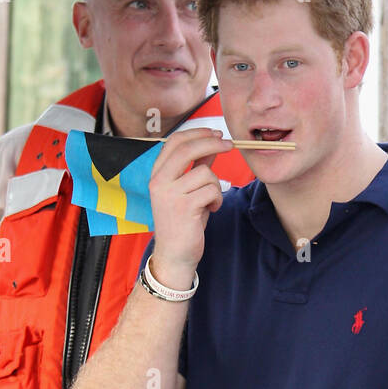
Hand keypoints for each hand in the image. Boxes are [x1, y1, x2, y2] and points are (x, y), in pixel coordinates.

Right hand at [147, 127, 231, 286]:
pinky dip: (217, 199)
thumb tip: (212, 144)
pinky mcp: (184, 207)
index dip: (198, 132)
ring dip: (215, 185)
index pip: (175, 141)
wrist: (175, 255)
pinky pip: (211, 191)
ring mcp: (170, 194)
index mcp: (157, 174)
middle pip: (188, 148)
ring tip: (211, 201)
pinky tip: (211, 210)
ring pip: (205, 173)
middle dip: (212, 142)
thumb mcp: (188, 190)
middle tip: (230, 144)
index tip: (216, 133)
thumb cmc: (183, 222)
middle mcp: (159, 181)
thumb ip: (197, 166)